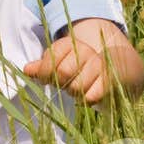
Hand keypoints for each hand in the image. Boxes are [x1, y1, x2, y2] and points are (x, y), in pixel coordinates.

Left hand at [22, 19, 143, 104]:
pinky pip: (90, 97)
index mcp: (69, 44)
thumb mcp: (60, 64)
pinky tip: (89, 93)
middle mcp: (85, 51)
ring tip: (80, 87)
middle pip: (62, 73)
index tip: (46, 78)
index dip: (44, 73)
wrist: (118, 69)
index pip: (49, 60)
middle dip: (61, 84)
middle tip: (67, 84)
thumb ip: (42, 67)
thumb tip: (25, 70)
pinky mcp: (110, 80)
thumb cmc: (81, 68)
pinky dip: (86, 100)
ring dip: (75, 92)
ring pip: (76, 87)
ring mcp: (99, 65)